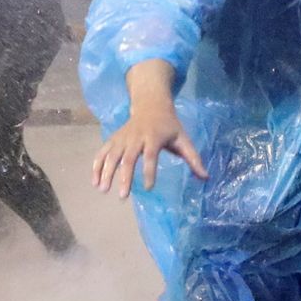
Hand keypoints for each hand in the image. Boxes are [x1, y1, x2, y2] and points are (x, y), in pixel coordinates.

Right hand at [92, 101, 207, 198]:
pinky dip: (97, 165)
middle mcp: (135, 137)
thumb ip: (193, 158)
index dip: (148, 171)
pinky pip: (102, 152)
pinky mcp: (113, 139)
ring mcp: (122, 138)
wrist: (150, 104)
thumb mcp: (183, 139)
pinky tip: (95, 181)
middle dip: (124, 177)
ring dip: (106, 172)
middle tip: (123, 196)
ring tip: (103, 190)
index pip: (150, 156)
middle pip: (127, 158)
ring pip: (111, 155)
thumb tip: (205, 178)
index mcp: (154, 137)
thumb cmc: (169, 126)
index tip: (147, 188)